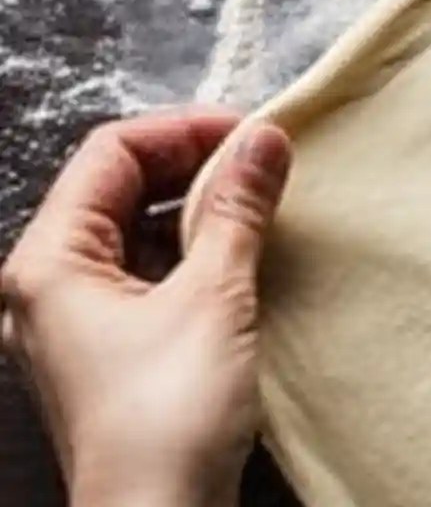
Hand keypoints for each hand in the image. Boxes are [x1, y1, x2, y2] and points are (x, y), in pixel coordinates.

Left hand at [0, 111, 291, 506]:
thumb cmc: (169, 416)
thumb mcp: (214, 296)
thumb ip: (237, 209)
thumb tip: (264, 138)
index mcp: (50, 260)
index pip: (110, 153)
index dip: (184, 130)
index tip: (252, 134)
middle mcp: (50, 285)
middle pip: (118, 189)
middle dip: (194, 167)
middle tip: (264, 165)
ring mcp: (78, 322)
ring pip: (136, 233)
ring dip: (198, 212)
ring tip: (262, 208)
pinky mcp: (111, 353)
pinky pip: (148, 277)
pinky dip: (193, 256)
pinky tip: (243, 258)